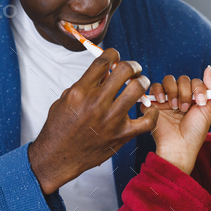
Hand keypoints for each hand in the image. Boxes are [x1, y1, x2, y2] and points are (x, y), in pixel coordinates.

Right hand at [28, 48, 158, 194]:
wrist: (58, 157)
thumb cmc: (60, 127)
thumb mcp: (66, 98)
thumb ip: (85, 83)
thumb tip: (106, 70)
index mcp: (81, 91)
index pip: (104, 60)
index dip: (113, 53)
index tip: (116, 56)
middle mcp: (97, 102)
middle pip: (125, 70)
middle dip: (132, 65)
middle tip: (133, 69)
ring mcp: (111, 119)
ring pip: (138, 89)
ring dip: (142, 82)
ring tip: (140, 84)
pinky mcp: (122, 135)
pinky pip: (147, 121)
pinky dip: (152, 113)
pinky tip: (148, 109)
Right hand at [143, 66, 210, 173]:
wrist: (179, 147)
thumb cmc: (195, 132)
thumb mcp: (208, 110)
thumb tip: (208, 68)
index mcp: (193, 97)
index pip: (195, 81)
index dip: (198, 88)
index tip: (200, 103)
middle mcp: (179, 96)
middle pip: (181, 79)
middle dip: (185, 92)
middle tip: (185, 108)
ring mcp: (166, 99)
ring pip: (168, 80)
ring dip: (173, 91)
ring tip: (174, 106)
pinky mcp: (153, 103)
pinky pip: (153, 87)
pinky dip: (158, 91)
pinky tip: (163, 102)